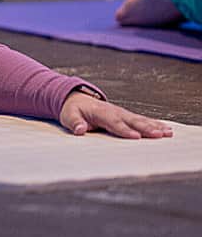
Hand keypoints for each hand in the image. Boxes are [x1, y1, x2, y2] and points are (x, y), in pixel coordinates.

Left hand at [59, 91, 173, 139]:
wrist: (77, 99)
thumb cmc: (73, 109)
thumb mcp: (68, 116)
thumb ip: (74, 123)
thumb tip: (79, 130)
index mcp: (100, 112)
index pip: (113, 123)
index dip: (124, 130)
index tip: (136, 137)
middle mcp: (114, 111)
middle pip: (132, 121)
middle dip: (146, 128)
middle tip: (159, 135)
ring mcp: (122, 113)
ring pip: (141, 120)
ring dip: (155, 126)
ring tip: (168, 132)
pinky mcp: (127, 116)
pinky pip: (143, 120)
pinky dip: (155, 124)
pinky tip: (167, 129)